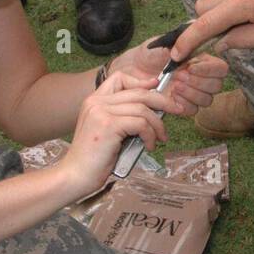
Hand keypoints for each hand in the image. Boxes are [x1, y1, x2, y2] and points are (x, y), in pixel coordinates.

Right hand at [59, 70, 186, 198]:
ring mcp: (101, 112)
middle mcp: (96, 102)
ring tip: (161, 138)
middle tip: (177, 110)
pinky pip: (141, 124)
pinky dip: (150, 135)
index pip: (119, 78)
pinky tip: (149, 146)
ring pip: (143, 109)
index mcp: (94, 101)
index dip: (141, 81)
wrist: (76, 175)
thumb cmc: (94, 159)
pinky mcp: (109, 125)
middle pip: (138, 92)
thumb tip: (152, 111)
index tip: (156, 87)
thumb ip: (122, 117)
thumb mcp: (108, 131)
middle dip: (163, 101)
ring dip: (158, 125)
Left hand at [107, 39, 228, 115]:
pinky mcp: (180, 106)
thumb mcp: (165, 43)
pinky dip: (184, 104)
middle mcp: (200, 78)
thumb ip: (182, 43)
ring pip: (207, 100)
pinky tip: (172, 96)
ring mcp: (192, 93)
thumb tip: (195, 41)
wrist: (130, 69)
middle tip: (179, 76)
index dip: (210, 69)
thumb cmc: (148, 54)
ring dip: (192, 93)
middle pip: (216, 86)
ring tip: (174, 86)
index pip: (220, 68)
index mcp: (201, 61)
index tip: (191, 66)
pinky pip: (193, 110)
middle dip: (198, 82)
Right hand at [168, 0, 253, 61]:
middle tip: (227, 36)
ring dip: (219, 13)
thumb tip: (220, 43)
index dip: (188, 40)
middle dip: (205, 24)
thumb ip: (244, 40)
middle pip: (202, 7)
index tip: (177, 53)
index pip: (205, 23)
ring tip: (247, 20)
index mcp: (243, 2)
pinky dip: (230, 2)